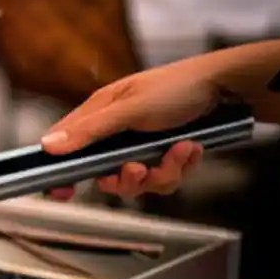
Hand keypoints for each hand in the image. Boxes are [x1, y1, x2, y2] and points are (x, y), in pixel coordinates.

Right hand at [40, 59, 218, 199]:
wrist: (230, 88)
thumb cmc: (180, 87)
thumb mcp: (130, 109)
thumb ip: (90, 130)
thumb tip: (49, 146)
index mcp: (100, 113)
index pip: (67, 144)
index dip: (61, 170)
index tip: (60, 191)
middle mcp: (118, 132)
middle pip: (105, 174)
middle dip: (126, 179)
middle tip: (138, 169)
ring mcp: (142, 146)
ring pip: (138, 181)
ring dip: (161, 172)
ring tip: (180, 150)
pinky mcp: (165, 154)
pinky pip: (163, 179)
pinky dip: (180, 167)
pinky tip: (191, 148)